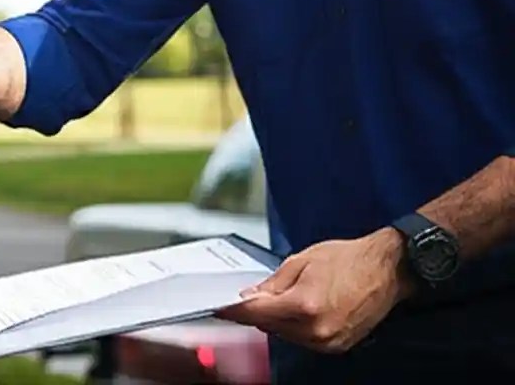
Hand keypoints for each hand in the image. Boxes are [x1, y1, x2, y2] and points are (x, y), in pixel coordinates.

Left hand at [218, 228, 412, 352]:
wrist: (388, 270)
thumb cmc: (348, 259)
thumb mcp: (301, 261)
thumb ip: (271, 283)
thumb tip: (248, 297)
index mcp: (303, 305)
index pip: (255, 313)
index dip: (233, 310)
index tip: (218, 307)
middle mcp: (315, 329)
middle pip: (268, 326)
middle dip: (256, 311)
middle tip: (249, 296)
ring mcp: (328, 341)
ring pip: (284, 335)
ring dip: (276, 320)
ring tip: (284, 297)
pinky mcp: (337, 346)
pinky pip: (303, 339)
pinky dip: (295, 327)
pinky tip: (298, 309)